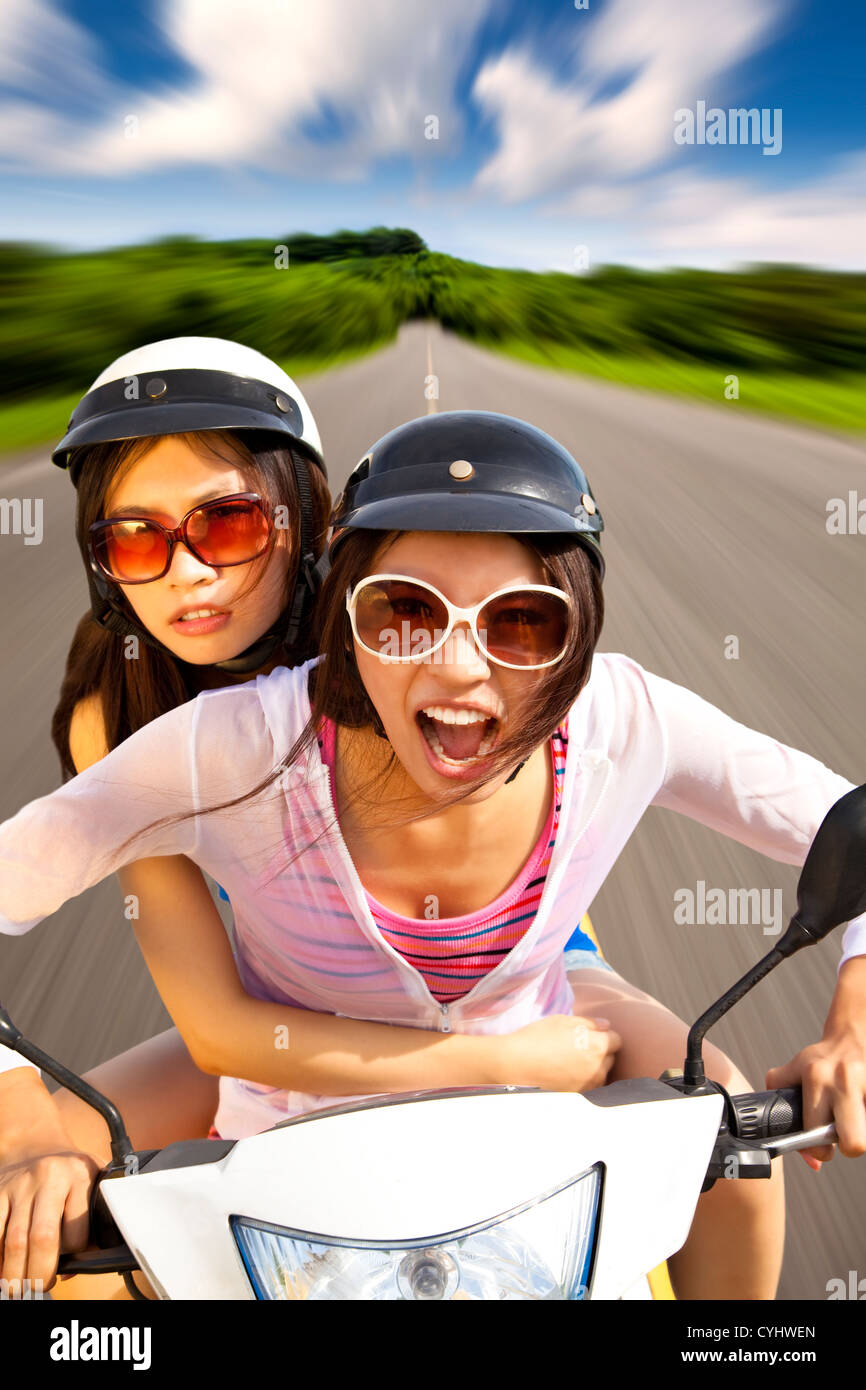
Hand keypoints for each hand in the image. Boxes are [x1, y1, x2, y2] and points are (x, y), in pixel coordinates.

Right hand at [0, 1124, 98, 1291]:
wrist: (34, 1143)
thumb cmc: (69, 1172)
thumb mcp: (93, 1180)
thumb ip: (95, 1217)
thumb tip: (79, 1265)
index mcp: (79, 1175)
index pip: (77, 1228)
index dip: (73, 1254)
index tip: (70, 1265)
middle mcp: (49, 1176)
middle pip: (42, 1236)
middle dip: (40, 1271)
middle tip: (40, 1288)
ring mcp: (20, 1184)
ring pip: (13, 1239)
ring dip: (14, 1272)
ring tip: (18, 1287)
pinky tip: (2, 1267)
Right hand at [499, 1014, 620, 1092]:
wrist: (516, 1064)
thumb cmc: (538, 1037)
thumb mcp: (563, 1021)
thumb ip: (589, 1023)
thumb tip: (606, 1026)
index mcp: (598, 1045)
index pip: (616, 1040)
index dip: (604, 1035)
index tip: (591, 1034)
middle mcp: (599, 1067)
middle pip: (611, 1058)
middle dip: (601, 1051)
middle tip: (580, 1046)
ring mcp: (589, 1084)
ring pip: (602, 1074)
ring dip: (594, 1067)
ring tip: (573, 1060)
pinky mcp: (578, 1095)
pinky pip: (590, 1086)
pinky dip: (584, 1079)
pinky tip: (568, 1073)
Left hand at [766, 1023, 865, 1169]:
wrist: (851, 1036)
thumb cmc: (820, 1061)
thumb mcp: (792, 1075)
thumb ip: (787, 1116)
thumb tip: (814, 1163)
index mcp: (815, 1076)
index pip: (816, 1133)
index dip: (820, 1148)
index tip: (822, 1146)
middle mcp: (843, 1079)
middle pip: (855, 1143)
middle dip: (849, 1146)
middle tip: (844, 1135)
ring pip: (865, 1137)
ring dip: (861, 1131)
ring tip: (854, 1114)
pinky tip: (862, 1107)